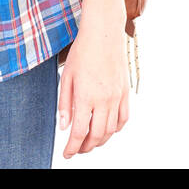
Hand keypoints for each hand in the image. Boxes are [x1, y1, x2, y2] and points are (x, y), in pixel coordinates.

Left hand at [57, 19, 129, 158]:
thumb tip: (63, 127)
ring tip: (91, 141)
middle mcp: (104, 100)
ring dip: (101, 140)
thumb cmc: (82, 52)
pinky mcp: (125, 92)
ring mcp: (117, 97)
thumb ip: (64, 104)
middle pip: (97, 135)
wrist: (104, 34)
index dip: (72, 147)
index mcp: (86, 96)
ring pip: (111, 130)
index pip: (79, 132)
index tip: (67, 154)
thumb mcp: (66, 77)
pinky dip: (116, 129)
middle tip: (78, 149)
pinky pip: (124, 118)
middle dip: (86, 147)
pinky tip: (108, 130)